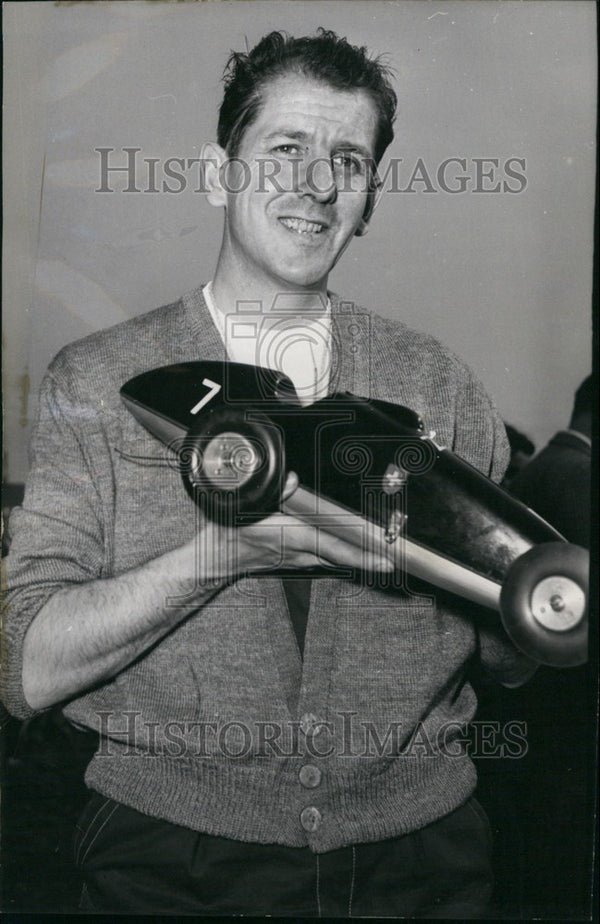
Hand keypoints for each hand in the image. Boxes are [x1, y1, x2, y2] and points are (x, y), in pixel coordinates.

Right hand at [194, 472, 394, 579]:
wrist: (213, 560)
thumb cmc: (226, 533)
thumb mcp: (242, 504)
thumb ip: (268, 489)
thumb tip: (294, 479)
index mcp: (290, 536)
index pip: (332, 544)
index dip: (358, 551)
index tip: (382, 556)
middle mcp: (299, 552)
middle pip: (342, 555)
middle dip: (370, 557)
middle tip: (396, 559)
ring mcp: (298, 559)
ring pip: (336, 559)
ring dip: (360, 558)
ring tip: (385, 558)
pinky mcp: (295, 560)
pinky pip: (327, 560)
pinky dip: (344, 557)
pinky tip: (357, 557)